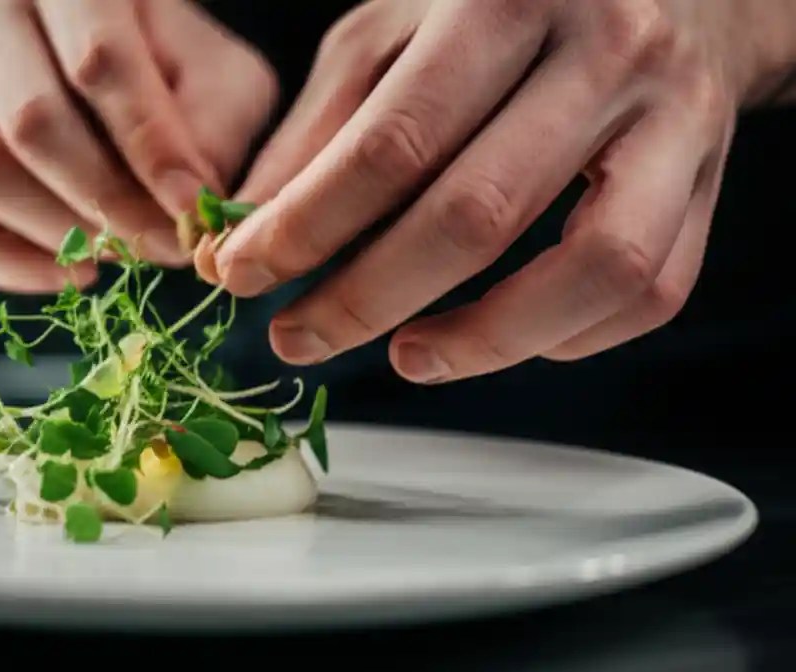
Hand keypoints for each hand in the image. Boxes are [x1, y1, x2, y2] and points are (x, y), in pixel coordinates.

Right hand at [0, 0, 276, 293]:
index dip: (148, 144)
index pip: (98, 59)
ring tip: (126, 249)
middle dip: (106, 200)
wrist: (117, 68)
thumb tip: (186, 201)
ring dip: (63, 232)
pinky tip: (74, 270)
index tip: (192, 206)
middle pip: (29, 121)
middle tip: (164, 243)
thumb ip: (215, 128)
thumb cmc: (175, 71)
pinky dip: (11, 264)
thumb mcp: (221, 78)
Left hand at [201, 0, 795, 382]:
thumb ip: (319, 131)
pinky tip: (498, 338)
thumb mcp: (393, 32)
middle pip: (476, 215)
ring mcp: (674, 119)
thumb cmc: (505, 8)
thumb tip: (241, 238)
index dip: (305, 227)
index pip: (392, 143)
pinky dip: (566, 337)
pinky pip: (651, 288)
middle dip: (365, 300)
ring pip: (591, 268)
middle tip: (294, 336)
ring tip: (403, 358)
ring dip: (482, 342)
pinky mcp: (711, 180)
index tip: (239, 273)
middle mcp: (603, 52)